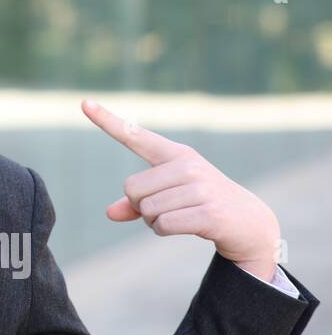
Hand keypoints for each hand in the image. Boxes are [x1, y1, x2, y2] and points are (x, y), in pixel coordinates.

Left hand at [81, 98, 281, 281]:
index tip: (84, 102)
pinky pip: (162, 225)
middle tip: (167, 207)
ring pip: (147, 210)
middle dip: (141, 206)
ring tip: (181, 216)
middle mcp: (187, 165)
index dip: (107, 120)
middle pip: (131, 189)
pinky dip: (164, 231)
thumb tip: (110, 213)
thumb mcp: (170, 196)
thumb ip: (137, 203)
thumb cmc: (202, 204)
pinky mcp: (208, 212)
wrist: (250, 223)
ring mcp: (200, 188)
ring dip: (154, 222)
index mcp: (175, 154)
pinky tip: (187, 227)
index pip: (135, 135)